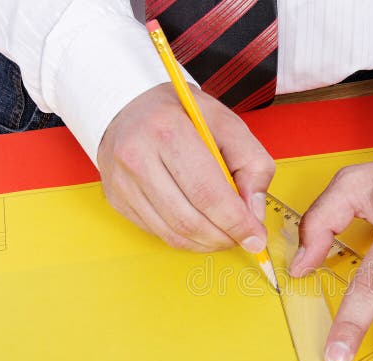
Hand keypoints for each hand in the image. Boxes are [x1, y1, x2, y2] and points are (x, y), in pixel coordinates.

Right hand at [97, 83, 274, 252]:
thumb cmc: (182, 115)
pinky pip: (157, 232)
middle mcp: (138, 157)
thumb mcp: (228, 124)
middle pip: (188, 219)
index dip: (236, 223)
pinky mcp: (116, 198)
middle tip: (243, 238)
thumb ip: (252, 164)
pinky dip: (185, 238)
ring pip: (172, 233)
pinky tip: (200, 227)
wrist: (130, 105)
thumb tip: (254, 213)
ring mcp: (122, 181)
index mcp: (168, 131)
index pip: (207, 193)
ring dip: (206, 243)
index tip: (256, 237)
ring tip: (225, 235)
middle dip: (223, 237)